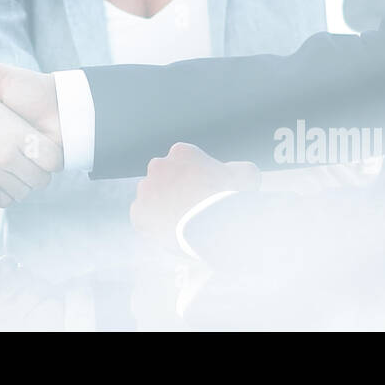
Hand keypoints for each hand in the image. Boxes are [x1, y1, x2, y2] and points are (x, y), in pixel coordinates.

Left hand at [130, 142, 259, 249]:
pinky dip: (153, 224)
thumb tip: (245, 171)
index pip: (185, 164)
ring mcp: (146, 189)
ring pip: (153, 197)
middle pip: (166, 178)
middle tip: (193, 210)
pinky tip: (170, 232)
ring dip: (163, 206)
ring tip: (183, 224)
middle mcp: (158, 165)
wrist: (212, 227)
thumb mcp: (246, 176)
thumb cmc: (229, 199)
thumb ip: (241, 169)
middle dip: (176, 190)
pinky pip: (143, 217)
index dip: (196, 180)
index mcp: (181, 152)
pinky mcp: (138, 212)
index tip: (205, 193)